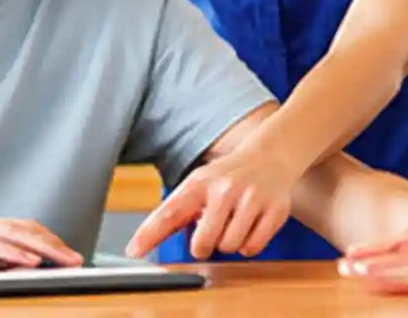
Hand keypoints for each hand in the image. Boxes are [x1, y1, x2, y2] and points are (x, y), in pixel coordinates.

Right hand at [0, 213, 83, 268]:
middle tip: (79, 259)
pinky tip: (29, 261)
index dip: (45, 240)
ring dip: (42, 247)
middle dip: (53, 243)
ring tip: (66, 260)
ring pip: (7, 233)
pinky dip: (9, 251)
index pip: (14, 229)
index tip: (67, 254)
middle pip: (19, 227)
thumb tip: (1, 268)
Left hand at [125, 148, 295, 259]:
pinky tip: (249, 225)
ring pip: (230, 247)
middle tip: (210, 232)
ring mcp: (250, 200)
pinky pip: (252, 248)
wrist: (269, 157)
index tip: (133, 250)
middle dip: (203, 245)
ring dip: (229, 243)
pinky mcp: (273, 211)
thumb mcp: (199, 184)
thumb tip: (147, 241)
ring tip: (233, 222)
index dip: (149, 233)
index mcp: (198, 183)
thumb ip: (178, 211)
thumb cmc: (226, 178)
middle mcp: (223, 189)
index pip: (169, 212)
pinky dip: (249, 245)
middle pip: (203, 242)